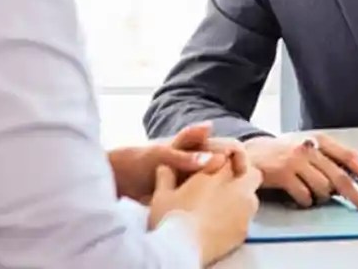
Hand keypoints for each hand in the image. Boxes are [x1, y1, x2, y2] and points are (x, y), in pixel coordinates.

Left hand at [109, 121, 244, 201]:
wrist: (115, 180)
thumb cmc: (136, 161)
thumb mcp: (161, 155)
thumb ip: (185, 155)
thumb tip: (215, 158)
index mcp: (198, 145)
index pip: (232, 147)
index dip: (241, 159)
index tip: (240, 174)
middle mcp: (200, 160)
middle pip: (229, 167)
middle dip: (235, 179)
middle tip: (234, 195)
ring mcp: (194, 178)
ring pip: (219, 184)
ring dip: (223, 192)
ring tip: (222, 206)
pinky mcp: (187, 194)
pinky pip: (205, 197)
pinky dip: (210, 203)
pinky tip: (206, 212)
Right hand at [149, 162, 262, 265]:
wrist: (182, 248)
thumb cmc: (170, 217)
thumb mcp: (162, 194)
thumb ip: (166, 176)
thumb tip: (165, 166)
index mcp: (218, 172)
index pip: (232, 156)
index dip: (225, 163)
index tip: (216, 169)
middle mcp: (237, 187)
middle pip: (252, 174)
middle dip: (243, 178)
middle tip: (226, 188)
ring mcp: (245, 209)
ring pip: (253, 197)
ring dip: (243, 199)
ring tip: (224, 209)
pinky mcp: (245, 229)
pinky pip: (248, 220)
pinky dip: (239, 220)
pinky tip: (223, 226)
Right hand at [245, 133, 357, 209]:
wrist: (248, 153)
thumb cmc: (281, 153)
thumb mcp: (306, 147)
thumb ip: (327, 158)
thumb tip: (351, 179)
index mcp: (319, 139)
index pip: (348, 155)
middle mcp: (309, 147)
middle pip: (340, 176)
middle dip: (356, 194)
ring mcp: (296, 160)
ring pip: (323, 188)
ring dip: (322, 197)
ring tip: (313, 194)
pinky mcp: (283, 173)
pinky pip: (304, 195)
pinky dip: (306, 201)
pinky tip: (299, 197)